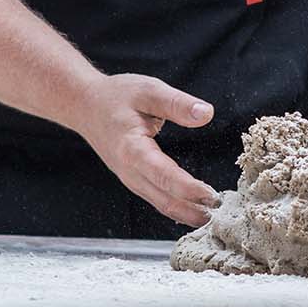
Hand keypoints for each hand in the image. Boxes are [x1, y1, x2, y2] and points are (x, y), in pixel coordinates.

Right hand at [74, 73, 220, 226]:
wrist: (85, 105)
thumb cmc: (117, 96)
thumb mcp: (149, 90)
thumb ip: (177, 103)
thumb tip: (206, 113)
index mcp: (132, 149)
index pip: (164, 175)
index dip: (188, 188)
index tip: (211, 194)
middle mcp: (129, 170)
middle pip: (163, 199)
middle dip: (192, 209)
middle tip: (222, 212)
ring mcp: (130, 178)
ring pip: (161, 203)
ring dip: (186, 212)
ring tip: (214, 216)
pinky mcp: (135, 178)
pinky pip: (157, 198)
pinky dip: (177, 206)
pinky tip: (196, 209)